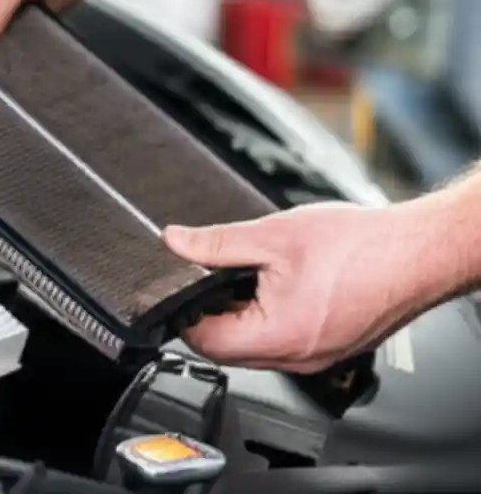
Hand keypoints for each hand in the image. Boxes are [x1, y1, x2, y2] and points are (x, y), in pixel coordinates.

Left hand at [163, 200, 465, 372]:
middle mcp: (296, 358)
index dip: (186, 311)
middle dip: (213, 313)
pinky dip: (270, 319)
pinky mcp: (328, 350)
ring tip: (252, 278)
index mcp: (278, 336)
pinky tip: (279, 287)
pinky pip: (282, 345)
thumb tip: (176, 242)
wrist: (418, 253)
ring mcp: (315, 359)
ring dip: (242, 316)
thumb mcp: (274, 235)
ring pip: (254, 349)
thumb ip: (216, 243)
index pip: (204, 342)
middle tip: (217, 277)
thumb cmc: (361, 247)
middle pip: (227, 350)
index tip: (185, 286)